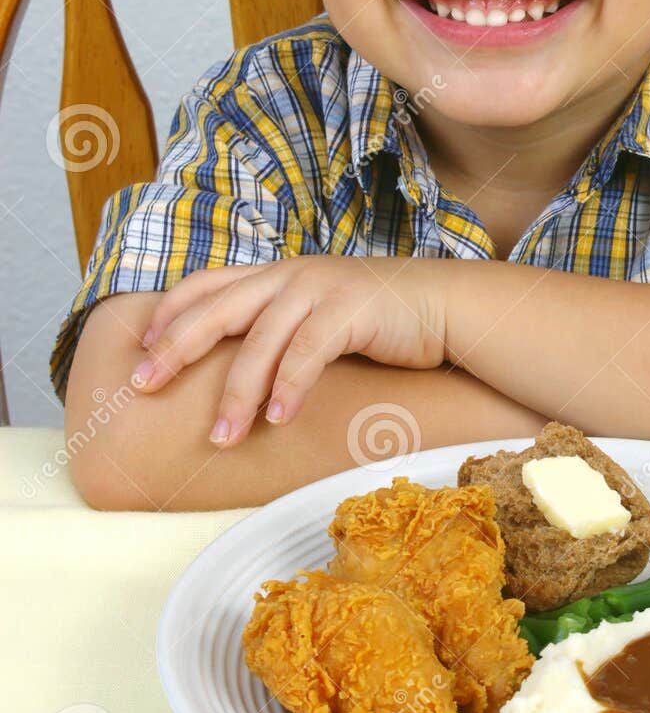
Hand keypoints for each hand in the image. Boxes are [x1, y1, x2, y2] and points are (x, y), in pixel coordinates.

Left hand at [129, 257, 448, 446]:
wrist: (445, 306)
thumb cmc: (379, 321)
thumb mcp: (318, 315)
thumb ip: (279, 329)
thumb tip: (238, 372)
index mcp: (276, 275)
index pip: (206, 285)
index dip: (169, 316)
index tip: (141, 353)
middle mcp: (290, 275)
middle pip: (217, 309)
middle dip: (177, 348)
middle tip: (144, 385)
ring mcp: (319, 289)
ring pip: (261, 341)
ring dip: (237, 393)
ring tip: (221, 436)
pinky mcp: (351, 309)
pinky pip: (308, 352)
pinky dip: (289, 388)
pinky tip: (277, 420)